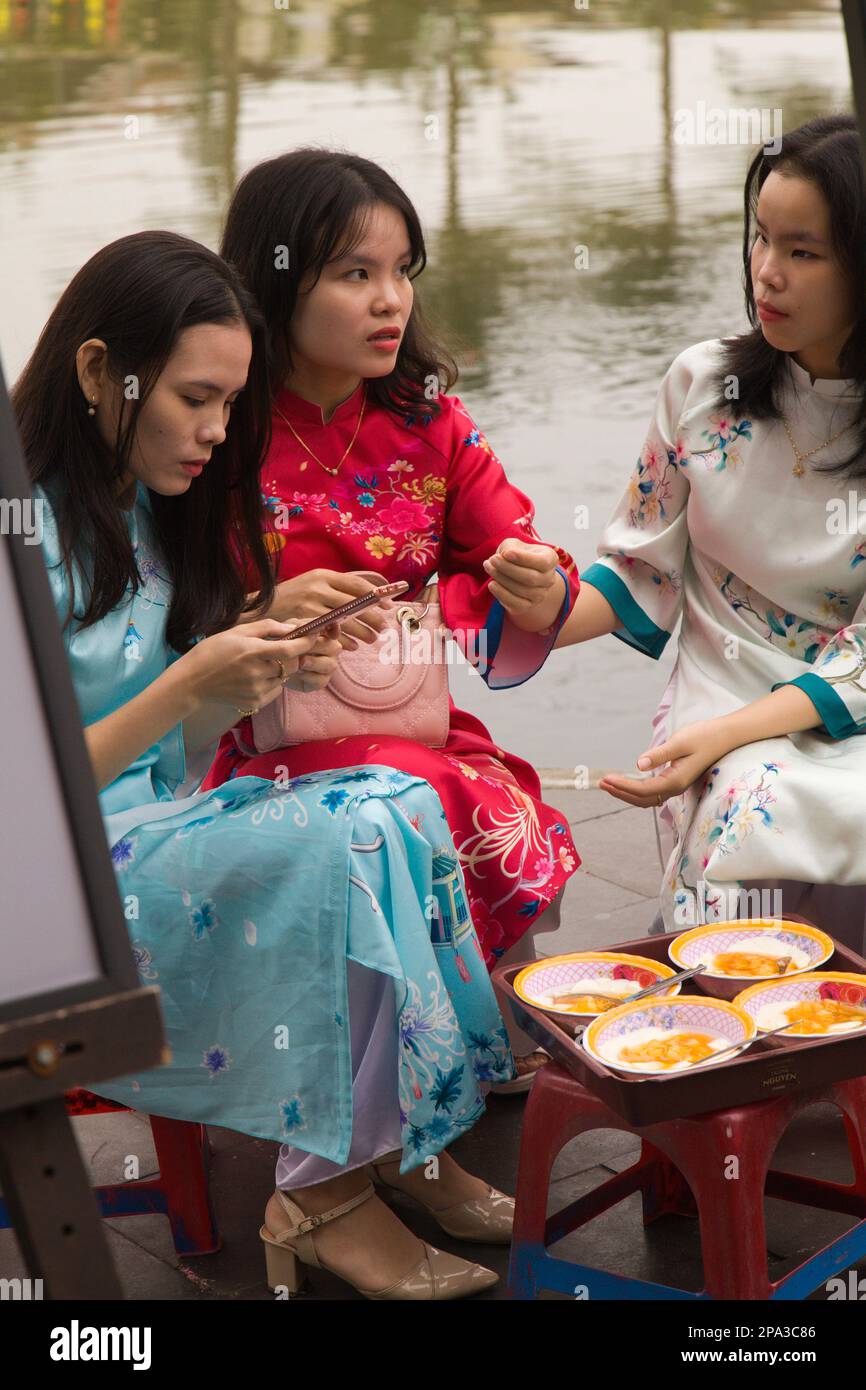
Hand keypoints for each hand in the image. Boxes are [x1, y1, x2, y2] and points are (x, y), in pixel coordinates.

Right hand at [178, 619, 318, 713]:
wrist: (191, 682)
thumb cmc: (212, 652)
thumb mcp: (237, 632)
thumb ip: (267, 628)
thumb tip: (292, 628)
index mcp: (252, 652)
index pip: (289, 648)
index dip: (306, 642)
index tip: (314, 635)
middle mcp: (256, 674)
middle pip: (292, 665)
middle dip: (295, 656)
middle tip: (286, 648)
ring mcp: (256, 691)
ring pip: (284, 678)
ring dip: (281, 669)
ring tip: (261, 663)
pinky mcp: (254, 704)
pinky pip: (275, 691)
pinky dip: (272, 682)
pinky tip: (254, 677)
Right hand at [266, 570, 392, 648]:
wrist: (259, 609)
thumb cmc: (292, 597)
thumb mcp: (313, 583)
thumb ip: (338, 587)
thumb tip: (372, 592)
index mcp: (323, 575)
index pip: (357, 584)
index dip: (376, 596)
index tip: (388, 607)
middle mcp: (317, 588)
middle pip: (354, 604)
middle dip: (372, 618)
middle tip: (383, 628)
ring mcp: (309, 605)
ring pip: (345, 622)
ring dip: (362, 632)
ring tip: (371, 639)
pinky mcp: (303, 622)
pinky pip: (330, 635)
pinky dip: (344, 642)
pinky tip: (352, 646)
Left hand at [282, 624, 342, 692]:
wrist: (273, 665)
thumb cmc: (283, 644)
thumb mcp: (288, 630)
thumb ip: (298, 626)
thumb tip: (302, 626)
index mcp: (324, 633)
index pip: (335, 629)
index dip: (334, 630)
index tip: (329, 632)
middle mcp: (330, 650)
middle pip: (334, 647)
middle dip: (316, 647)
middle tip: (301, 649)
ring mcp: (327, 666)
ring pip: (329, 665)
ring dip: (313, 663)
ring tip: (298, 662)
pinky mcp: (320, 681)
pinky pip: (320, 680)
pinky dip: (307, 676)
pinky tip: (296, 673)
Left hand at [482, 540, 559, 614]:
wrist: (517, 572)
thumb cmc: (516, 554)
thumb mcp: (513, 545)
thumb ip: (510, 547)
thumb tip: (504, 556)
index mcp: (550, 559)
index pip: (542, 562)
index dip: (523, 558)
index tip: (505, 553)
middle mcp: (549, 579)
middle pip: (530, 578)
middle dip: (508, 568)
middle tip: (492, 559)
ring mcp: (540, 594)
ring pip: (522, 590)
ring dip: (502, 579)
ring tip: (489, 567)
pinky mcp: (528, 606)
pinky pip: (516, 603)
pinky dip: (502, 594)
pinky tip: (492, 584)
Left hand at [598, 719, 733, 807]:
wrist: (725, 736)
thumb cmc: (704, 736)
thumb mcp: (680, 742)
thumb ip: (659, 755)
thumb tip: (638, 765)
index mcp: (675, 781)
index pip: (643, 790)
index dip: (623, 786)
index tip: (607, 779)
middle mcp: (675, 788)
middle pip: (642, 799)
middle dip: (620, 792)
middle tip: (601, 783)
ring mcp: (676, 786)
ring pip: (647, 798)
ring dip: (627, 793)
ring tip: (609, 784)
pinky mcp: (677, 780)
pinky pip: (653, 792)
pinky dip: (637, 791)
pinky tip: (628, 785)